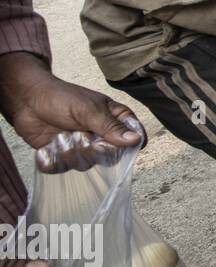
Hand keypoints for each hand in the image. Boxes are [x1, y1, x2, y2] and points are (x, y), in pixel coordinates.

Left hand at [0, 53, 144, 172]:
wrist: (27, 100)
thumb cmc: (61, 97)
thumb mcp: (88, 109)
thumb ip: (111, 127)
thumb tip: (136, 140)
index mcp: (115, 121)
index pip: (134, 141)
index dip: (124, 145)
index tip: (106, 140)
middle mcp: (102, 137)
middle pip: (109, 158)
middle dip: (89, 148)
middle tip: (78, 133)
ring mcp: (83, 148)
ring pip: (84, 164)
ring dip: (68, 151)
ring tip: (61, 135)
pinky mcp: (63, 157)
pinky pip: (62, 169)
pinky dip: (52, 159)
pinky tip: (48, 145)